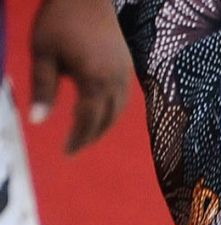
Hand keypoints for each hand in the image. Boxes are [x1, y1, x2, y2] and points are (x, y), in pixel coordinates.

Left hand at [29, 0, 132, 152]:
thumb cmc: (60, 20)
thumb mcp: (42, 52)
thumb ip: (42, 88)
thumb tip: (37, 121)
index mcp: (95, 80)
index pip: (87, 120)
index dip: (77, 139)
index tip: (66, 152)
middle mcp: (115, 82)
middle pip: (106, 121)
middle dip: (90, 136)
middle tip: (74, 146)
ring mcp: (125, 76)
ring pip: (118, 113)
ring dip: (103, 126)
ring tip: (86, 133)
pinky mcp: (127, 68)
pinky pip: (123, 100)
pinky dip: (112, 112)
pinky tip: (100, 112)